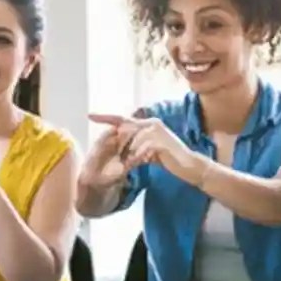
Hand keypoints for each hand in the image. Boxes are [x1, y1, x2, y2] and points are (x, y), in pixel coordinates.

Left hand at [88, 113, 207, 186]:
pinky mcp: (160, 141)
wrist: (190, 165)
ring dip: (129, 155)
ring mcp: (156, 130)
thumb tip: (122, 146)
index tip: (90, 115)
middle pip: (125, 131)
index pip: (123, 118)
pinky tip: (137, 164)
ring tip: (131, 164)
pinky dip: (137, 158)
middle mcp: (152, 122)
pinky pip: (140, 150)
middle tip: (118, 157)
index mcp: (148, 122)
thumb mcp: (150, 149)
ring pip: (131, 141)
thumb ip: (138, 144)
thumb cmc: (170, 158)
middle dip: (119, 145)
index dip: (105, 117)